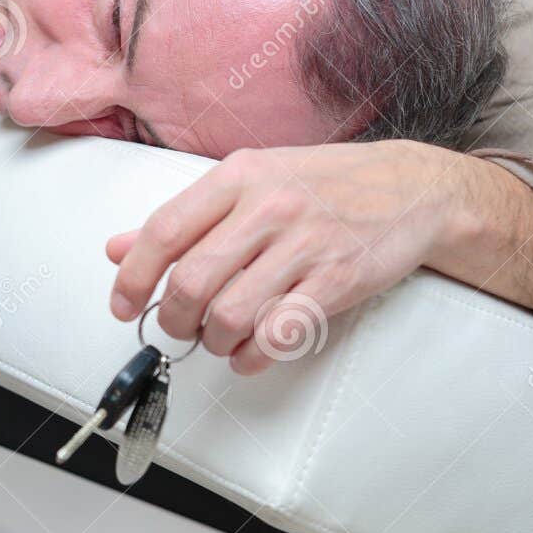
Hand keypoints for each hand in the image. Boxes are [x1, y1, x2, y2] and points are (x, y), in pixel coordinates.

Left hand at [106, 141, 468, 374]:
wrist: (413, 187)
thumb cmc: (323, 184)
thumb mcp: (249, 181)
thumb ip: (184, 216)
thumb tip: (118, 247)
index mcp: (237, 176)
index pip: (164, 230)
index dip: (134, 276)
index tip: (123, 305)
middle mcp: (268, 207)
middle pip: (192, 281)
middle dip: (174, 318)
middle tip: (179, 325)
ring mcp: (306, 244)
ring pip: (231, 314)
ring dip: (213, 340)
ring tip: (219, 337)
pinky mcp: (338, 280)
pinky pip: (279, 334)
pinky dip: (253, 356)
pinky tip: (250, 352)